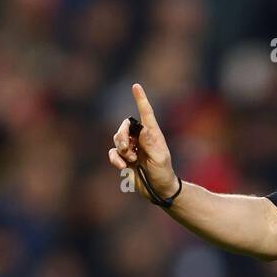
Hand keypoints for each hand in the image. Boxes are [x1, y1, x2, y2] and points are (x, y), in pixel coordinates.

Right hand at [108, 83, 177, 200]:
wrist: (158, 190)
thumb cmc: (163, 173)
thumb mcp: (159, 159)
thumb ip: (150, 144)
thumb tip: (142, 129)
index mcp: (152, 134)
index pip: (146, 113)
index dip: (141, 99)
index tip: (136, 86)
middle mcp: (141, 138)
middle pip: (124, 126)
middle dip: (122, 135)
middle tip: (127, 148)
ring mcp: (132, 148)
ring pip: (117, 139)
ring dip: (121, 149)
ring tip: (131, 160)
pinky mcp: (124, 158)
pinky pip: (113, 153)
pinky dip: (115, 159)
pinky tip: (123, 167)